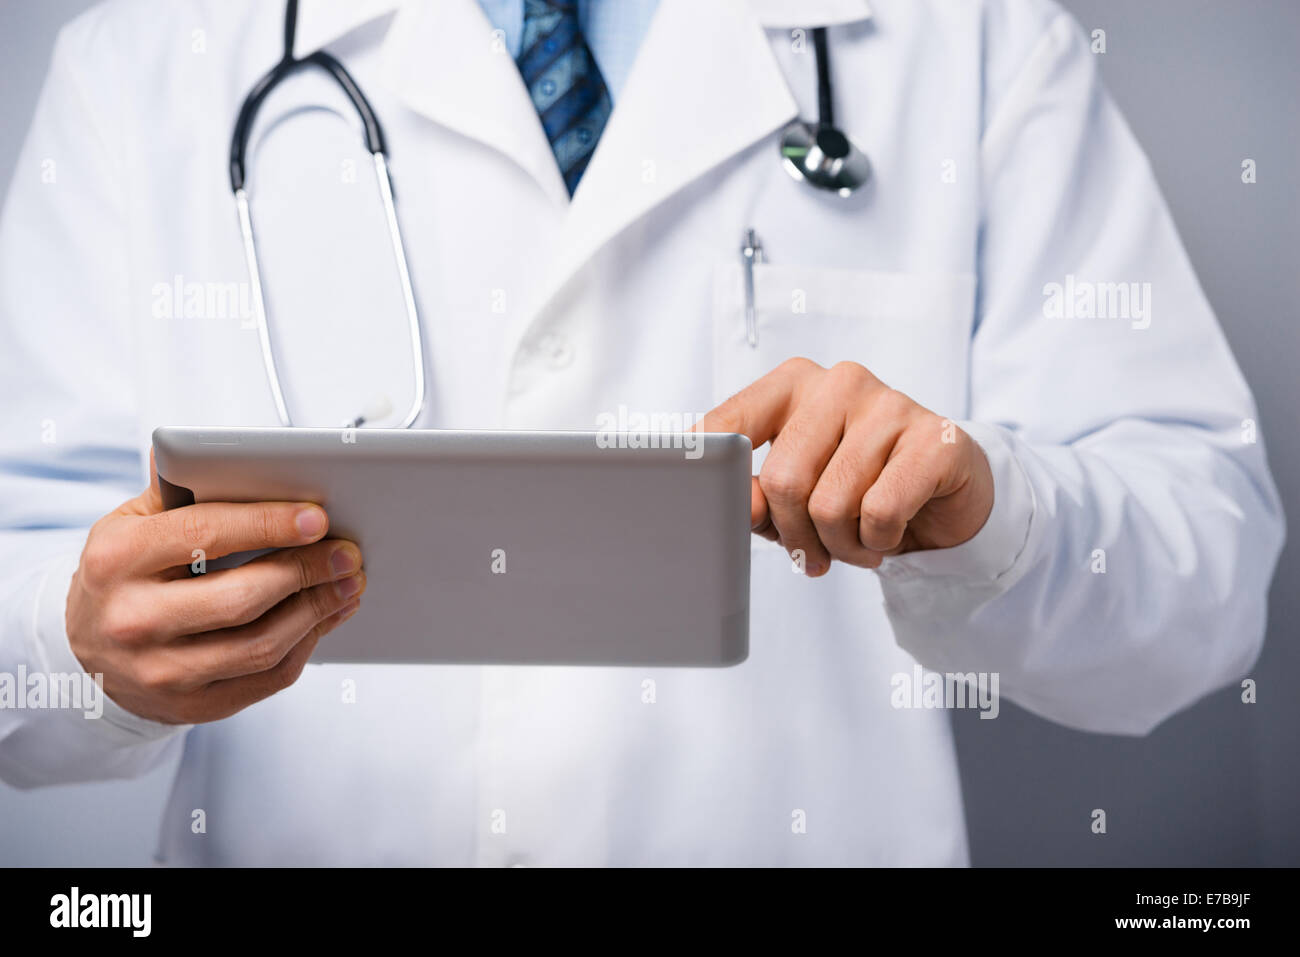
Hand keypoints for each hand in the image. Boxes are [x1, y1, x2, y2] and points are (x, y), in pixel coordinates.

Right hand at [66, 455, 365, 723]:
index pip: (207, 535)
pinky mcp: (191, 705)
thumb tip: (206, 446)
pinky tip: (324, 617)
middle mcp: (134, 620)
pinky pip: (266, 677)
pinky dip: (306, 644)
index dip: (270, 525)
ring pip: (262, 644)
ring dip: (318, 611)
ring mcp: (161, 670)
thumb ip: (176, 489)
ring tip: (347, 583)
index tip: (318, 518)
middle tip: (346, 552)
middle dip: (308, 571)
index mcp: (118, 560)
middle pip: (243, 596)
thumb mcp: (129, 525)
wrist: (83, 654)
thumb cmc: (122, 578)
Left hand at [698, 358, 993, 576]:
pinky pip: (880, 512)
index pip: (729, 426)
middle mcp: (838, 382)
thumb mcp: (798, 494)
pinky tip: (889, 532)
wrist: (945, 494)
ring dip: (841, 545)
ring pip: (832, 504)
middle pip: (785, 480)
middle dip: (796, 535)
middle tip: (815, 555)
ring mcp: (889, 403)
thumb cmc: (859, 488)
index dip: (715, 479)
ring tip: (856, 543)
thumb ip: (761, 497)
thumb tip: (742, 506)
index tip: (707, 512)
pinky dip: (878, 541)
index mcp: (791, 384)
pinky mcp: (933, 438)